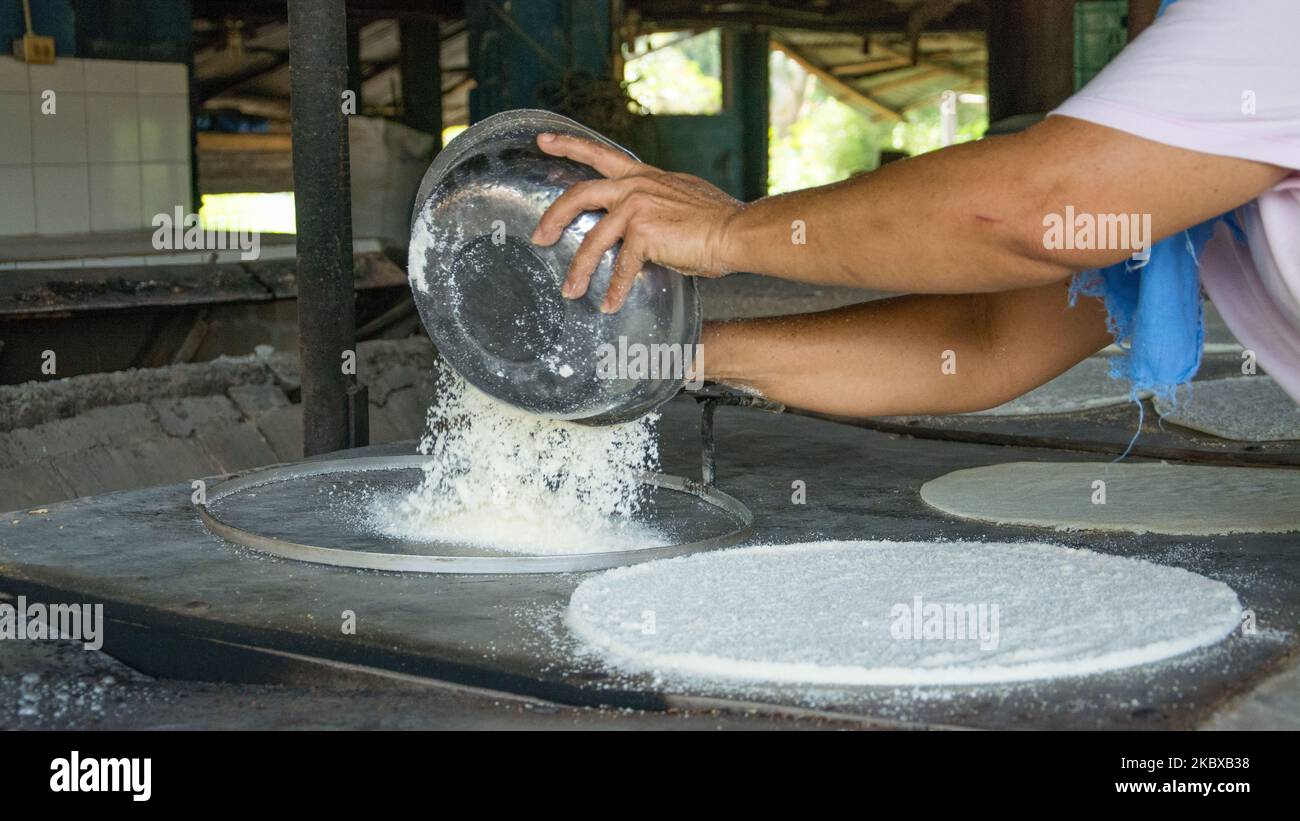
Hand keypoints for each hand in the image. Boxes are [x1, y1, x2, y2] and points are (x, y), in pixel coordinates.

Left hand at [530, 132, 741, 311]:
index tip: (543, 141)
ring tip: (570, 290)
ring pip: (594, 239)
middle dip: (554, 216)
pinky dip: (615, 289)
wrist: (736, 230)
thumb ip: (656, 204)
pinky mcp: (644, 233)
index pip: (600, 154)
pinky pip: (622, 266)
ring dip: (579, 269)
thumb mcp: (681, 198)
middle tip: (539, 236)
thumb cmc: (717, 221)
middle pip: (580, 195)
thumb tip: (646, 225)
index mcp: (644, 176)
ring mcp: (637, 207)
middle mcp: (636, 186)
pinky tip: (609, 304)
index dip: (569, 145)